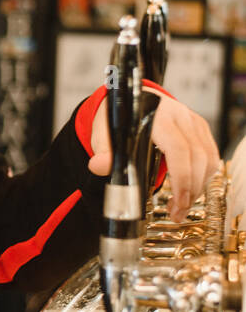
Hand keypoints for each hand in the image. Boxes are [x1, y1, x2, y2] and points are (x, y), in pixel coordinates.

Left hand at [88, 89, 219, 222]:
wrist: (131, 98)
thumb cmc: (119, 116)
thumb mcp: (104, 131)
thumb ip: (103, 150)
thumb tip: (99, 166)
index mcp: (157, 116)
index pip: (179, 149)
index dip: (181, 178)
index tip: (177, 201)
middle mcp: (179, 115)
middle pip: (197, 157)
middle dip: (190, 190)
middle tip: (177, 212)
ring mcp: (192, 120)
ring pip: (208, 158)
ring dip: (198, 186)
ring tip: (180, 205)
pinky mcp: (200, 127)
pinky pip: (211, 154)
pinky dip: (204, 176)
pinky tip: (190, 190)